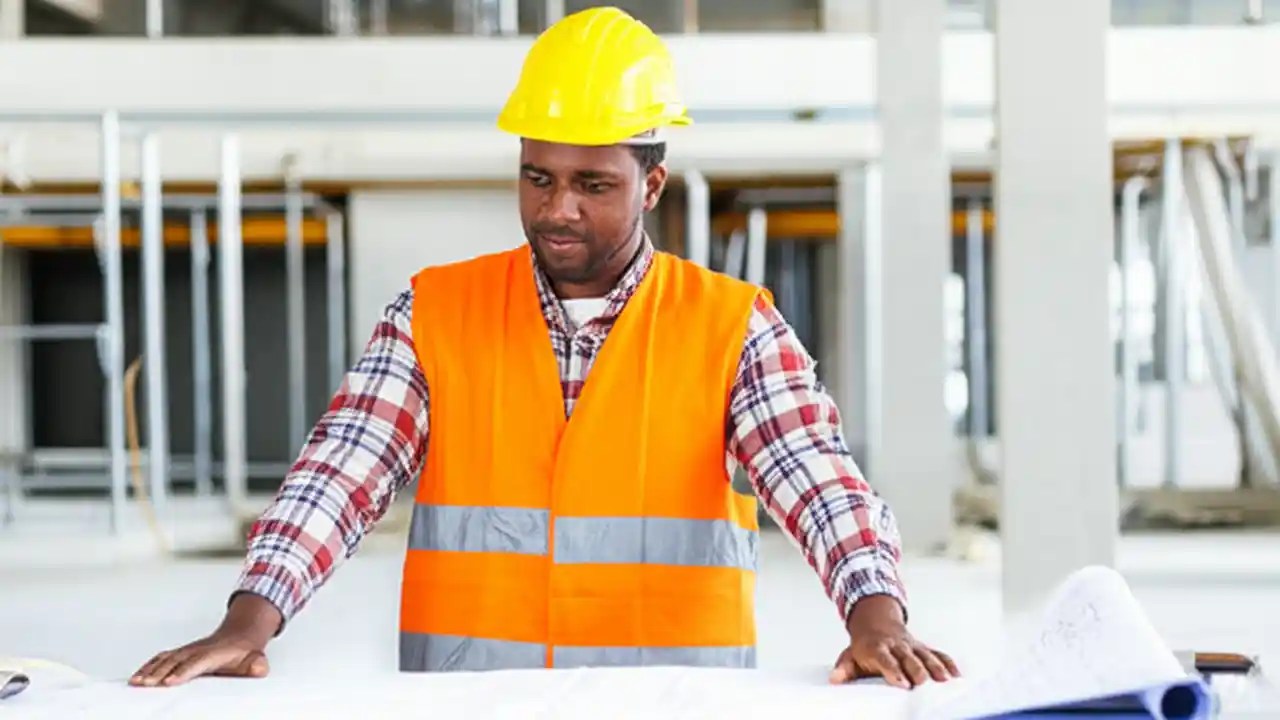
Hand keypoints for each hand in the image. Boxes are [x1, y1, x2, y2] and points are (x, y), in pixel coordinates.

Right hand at [130, 594, 280, 687]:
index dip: (183, 672)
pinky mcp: (180, 653)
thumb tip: (259, 668)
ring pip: (165, 659)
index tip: (169, 682)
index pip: (196, 663)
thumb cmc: (245, 652)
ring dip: (149, 670)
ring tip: (135, 682)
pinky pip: (161, 658)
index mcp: (214, 654)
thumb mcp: (256, 659)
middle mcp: (197, 650)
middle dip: (158, 673)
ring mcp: (187, 650)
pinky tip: (137, 676)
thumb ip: (257, 665)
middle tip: (143, 684)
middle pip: (174, 662)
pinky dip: (147, 666)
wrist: (241, 634)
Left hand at [830, 595, 959, 688]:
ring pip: (926, 655)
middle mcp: (897, 645)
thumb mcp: (850, 655)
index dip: (893, 670)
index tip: (902, 683)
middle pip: (909, 657)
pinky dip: (948, 663)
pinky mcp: (924, 648)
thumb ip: (844, 668)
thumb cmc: (864, 646)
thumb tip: (835, 679)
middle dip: (917, 670)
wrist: (877, 622)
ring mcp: (912, 646)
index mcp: (877, 647)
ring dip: (935, 667)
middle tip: (923, 684)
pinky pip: (938, 654)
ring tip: (945, 681)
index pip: (885, 658)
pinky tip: (957, 676)